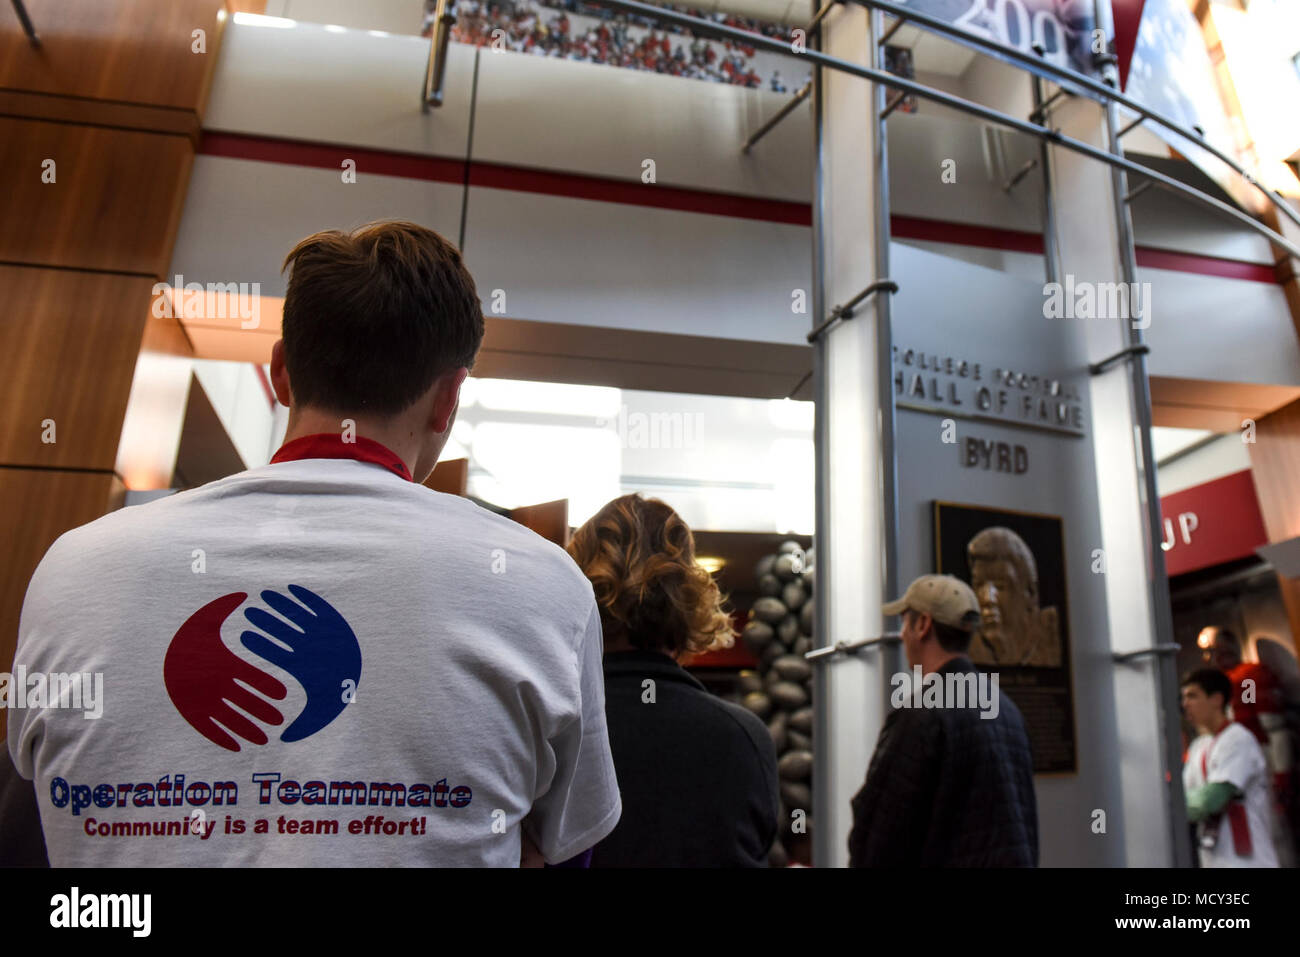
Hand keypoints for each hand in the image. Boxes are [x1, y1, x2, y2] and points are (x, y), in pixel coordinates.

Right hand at [164, 592, 286, 751]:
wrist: (149, 657)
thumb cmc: (182, 637)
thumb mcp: (202, 619)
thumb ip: (224, 607)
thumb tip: (243, 592)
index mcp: (220, 662)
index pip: (249, 676)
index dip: (267, 685)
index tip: (284, 694)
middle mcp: (213, 683)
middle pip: (243, 701)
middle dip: (263, 711)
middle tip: (280, 720)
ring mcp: (201, 700)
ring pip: (228, 719)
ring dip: (247, 729)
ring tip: (265, 738)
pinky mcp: (189, 712)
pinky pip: (208, 729)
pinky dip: (222, 738)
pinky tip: (237, 747)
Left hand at [240, 584, 361, 741]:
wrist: (373, 678)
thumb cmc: (345, 694)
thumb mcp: (323, 714)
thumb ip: (303, 726)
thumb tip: (283, 741)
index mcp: (302, 665)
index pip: (275, 653)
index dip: (260, 645)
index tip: (243, 637)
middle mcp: (308, 647)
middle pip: (282, 631)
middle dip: (265, 622)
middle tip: (248, 612)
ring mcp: (321, 633)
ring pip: (297, 616)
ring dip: (282, 606)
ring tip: (264, 595)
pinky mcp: (335, 622)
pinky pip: (319, 608)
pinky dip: (307, 598)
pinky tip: (293, 588)